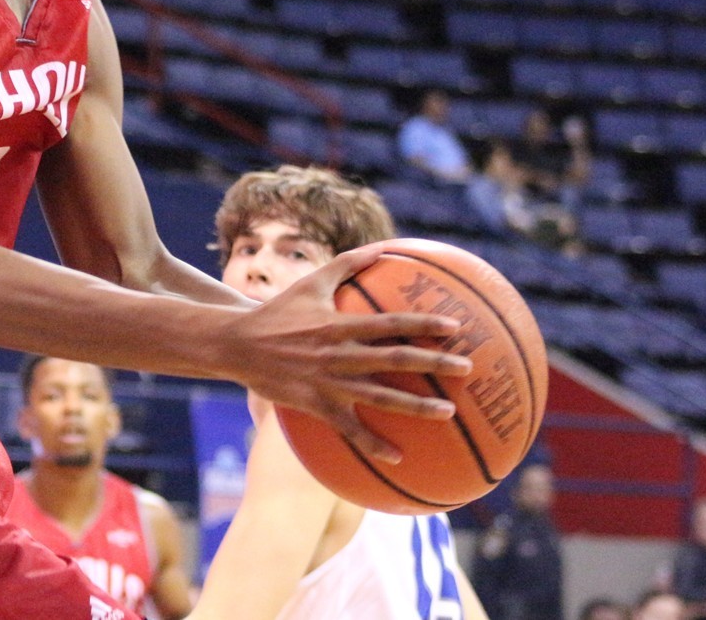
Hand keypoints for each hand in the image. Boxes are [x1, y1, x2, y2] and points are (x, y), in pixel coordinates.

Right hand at [229, 243, 470, 462]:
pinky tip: (398, 458)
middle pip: (395, 360)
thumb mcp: (311, 282)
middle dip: (434, 363)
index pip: (391, 323)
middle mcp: (339, 353)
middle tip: (467, 367)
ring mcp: (329, 382)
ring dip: (416, 406)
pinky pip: (349, 430)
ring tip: (448, 412)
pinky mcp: (316, 405)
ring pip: (381, 397)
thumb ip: (347, 264)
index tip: (454, 327)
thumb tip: (383, 247)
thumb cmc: (278, 311)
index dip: (423, 324)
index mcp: (340, 323)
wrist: (238, 344)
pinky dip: (373, 444)